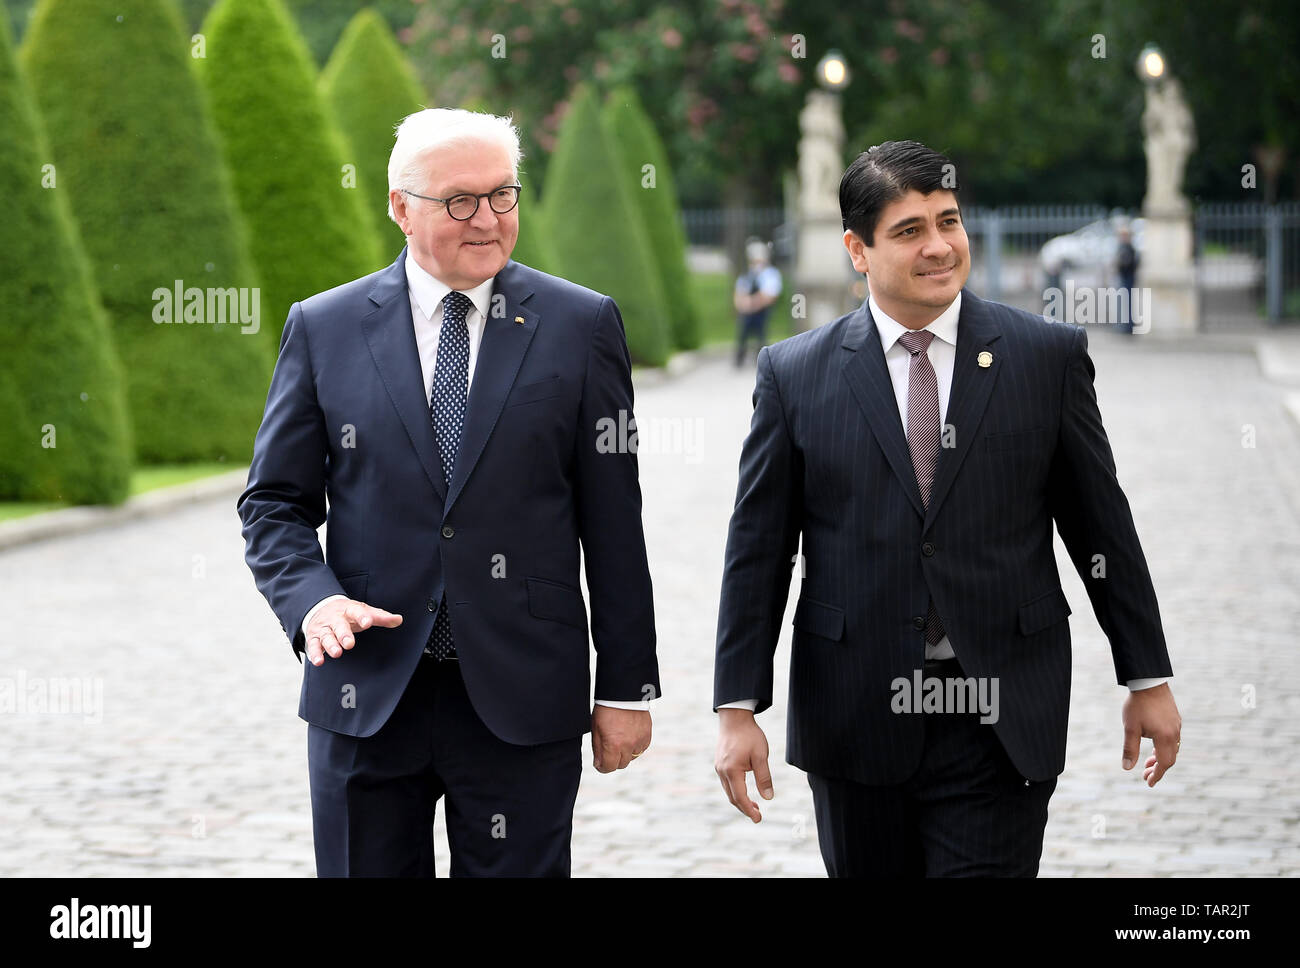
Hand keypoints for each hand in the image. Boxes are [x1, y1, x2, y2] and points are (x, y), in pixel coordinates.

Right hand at [305, 599, 402, 666]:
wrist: (321, 607)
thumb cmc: (348, 613)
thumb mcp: (364, 611)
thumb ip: (381, 617)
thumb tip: (399, 620)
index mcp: (349, 610)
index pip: (356, 611)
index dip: (362, 616)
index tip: (368, 622)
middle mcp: (335, 619)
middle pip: (339, 625)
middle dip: (344, 634)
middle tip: (349, 644)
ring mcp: (323, 628)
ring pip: (326, 636)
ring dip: (330, 645)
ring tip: (337, 653)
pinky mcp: (314, 638)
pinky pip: (313, 646)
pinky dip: (315, 653)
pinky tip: (319, 661)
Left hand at [591, 706, 650, 772]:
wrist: (624, 693)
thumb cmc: (607, 709)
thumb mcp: (596, 729)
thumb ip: (598, 749)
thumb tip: (599, 764)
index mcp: (613, 744)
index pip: (608, 767)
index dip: (602, 767)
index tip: (600, 763)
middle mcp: (628, 745)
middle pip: (621, 765)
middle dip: (613, 760)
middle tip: (609, 750)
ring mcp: (639, 741)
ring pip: (632, 758)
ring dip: (625, 754)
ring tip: (620, 741)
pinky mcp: (647, 736)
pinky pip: (641, 749)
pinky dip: (635, 747)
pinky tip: (629, 737)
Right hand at [714, 708, 771, 822]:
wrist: (734, 717)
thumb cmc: (749, 735)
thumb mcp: (761, 756)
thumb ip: (764, 778)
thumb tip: (768, 798)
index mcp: (732, 771)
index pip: (740, 798)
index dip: (749, 810)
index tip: (758, 819)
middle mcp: (722, 771)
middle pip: (732, 797)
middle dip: (744, 808)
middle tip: (758, 815)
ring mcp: (719, 767)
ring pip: (728, 790)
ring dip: (740, 800)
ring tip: (754, 805)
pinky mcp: (720, 763)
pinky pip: (726, 782)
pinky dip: (735, 790)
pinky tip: (745, 790)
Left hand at [1121, 682, 1180, 786]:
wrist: (1148, 682)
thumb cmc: (1137, 705)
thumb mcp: (1130, 728)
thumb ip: (1130, 749)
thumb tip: (1127, 768)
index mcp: (1165, 737)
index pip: (1164, 763)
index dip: (1157, 775)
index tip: (1149, 783)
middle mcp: (1174, 733)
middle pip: (1170, 758)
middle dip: (1158, 768)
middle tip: (1144, 774)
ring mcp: (1176, 725)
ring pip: (1172, 748)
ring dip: (1161, 757)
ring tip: (1147, 761)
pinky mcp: (1175, 718)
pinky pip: (1173, 739)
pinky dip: (1164, 747)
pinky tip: (1154, 745)